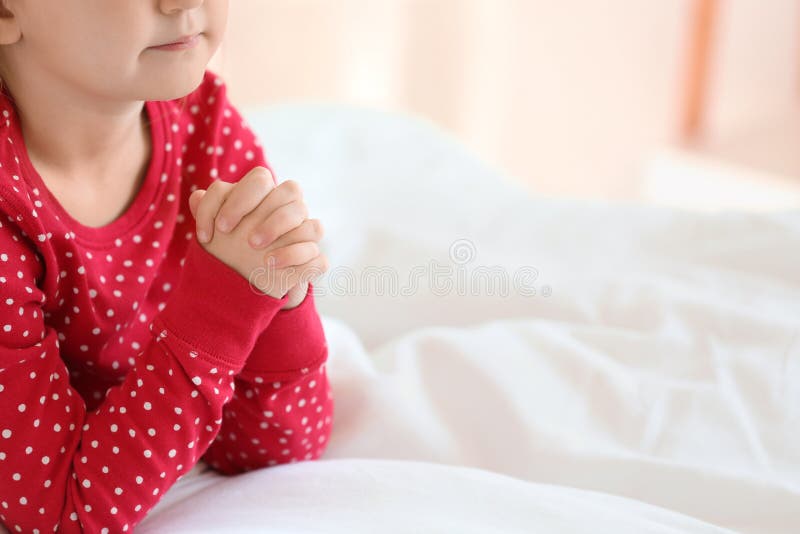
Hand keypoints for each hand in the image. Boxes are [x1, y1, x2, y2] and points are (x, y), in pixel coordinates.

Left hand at [187, 168, 327, 300]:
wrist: (247, 283)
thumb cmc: (231, 248)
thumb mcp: (214, 231)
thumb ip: (207, 212)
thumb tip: (196, 197)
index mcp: (267, 195)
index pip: (260, 179)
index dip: (239, 199)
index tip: (219, 227)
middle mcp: (290, 208)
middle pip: (292, 190)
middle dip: (266, 214)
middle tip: (244, 239)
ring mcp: (305, 233)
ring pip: (311, 220)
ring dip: (280, 231)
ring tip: (254, 249)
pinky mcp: (313, 260)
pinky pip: (317, 256)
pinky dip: (294, 257)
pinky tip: (270, 264)